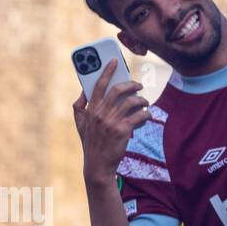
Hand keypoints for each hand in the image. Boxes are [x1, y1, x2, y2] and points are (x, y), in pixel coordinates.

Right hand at [73, 60, 149, 182]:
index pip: (98, 85)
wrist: (98, 165)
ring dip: (142, 100)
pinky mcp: (123, 130)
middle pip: (118, 90)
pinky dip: (146, 114)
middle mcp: (100, 114)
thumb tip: (83, 91)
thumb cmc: (91, 142)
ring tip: (144, 103)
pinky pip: (140, 115)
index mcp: (90, 110)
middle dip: (132, 84)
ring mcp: (111, 122)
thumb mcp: (80, 125)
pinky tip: (146, 117)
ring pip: (132, 101)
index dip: (107, 71)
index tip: (115, 60)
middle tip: (139, 85)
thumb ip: (79, 107)